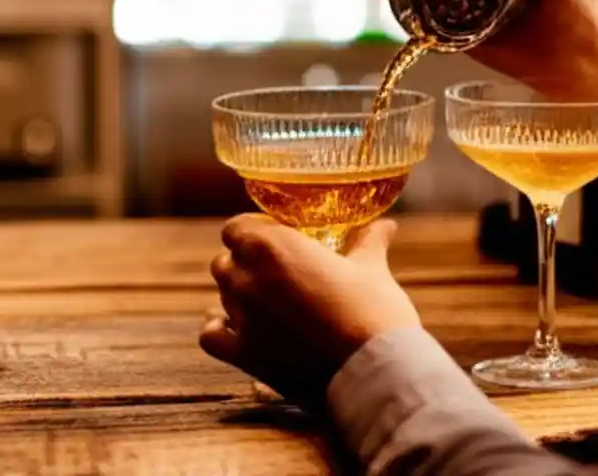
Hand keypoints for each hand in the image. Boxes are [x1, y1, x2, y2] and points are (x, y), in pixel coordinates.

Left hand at [199, 215, 419, 400]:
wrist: (372, 371)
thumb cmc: (373, 311)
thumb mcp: (372, 268)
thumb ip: (369, 241)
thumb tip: (385, 225)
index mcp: (272, 246)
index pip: (237, 227)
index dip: (255, 231)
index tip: (278, 238)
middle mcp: (246, 279)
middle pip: (226, 260)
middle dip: (247, 262)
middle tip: (280, 270)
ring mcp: (241, 318)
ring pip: (222, 294)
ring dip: (241, 293)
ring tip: (273, 301)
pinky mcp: (243, 354)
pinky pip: (212, 335)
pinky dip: (221, 329)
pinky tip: (240, 328)